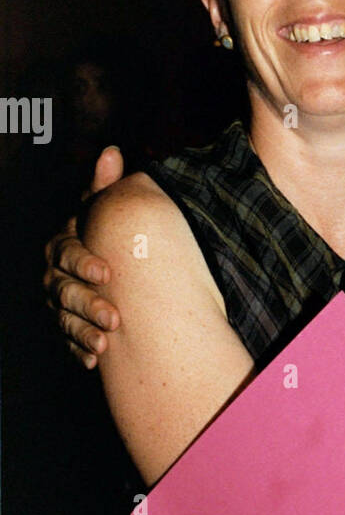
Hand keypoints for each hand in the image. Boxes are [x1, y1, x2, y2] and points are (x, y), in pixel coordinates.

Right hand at [43, 145, 124, 366]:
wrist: (119, 267)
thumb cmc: (111, 233)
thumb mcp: (108, 210)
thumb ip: (106, 188)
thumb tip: (112, 152)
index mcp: (64, 245)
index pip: (66, 252)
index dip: (83, 262)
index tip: (107, 271)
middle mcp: (56, 275)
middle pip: (62, 291)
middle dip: (86, 304)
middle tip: (113, 318)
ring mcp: (60, 303)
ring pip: (63, 319)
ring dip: (82, 333)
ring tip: (105, 345)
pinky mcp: (68, 327)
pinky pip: (67, 342)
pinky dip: (79, 352)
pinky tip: (94, 362)